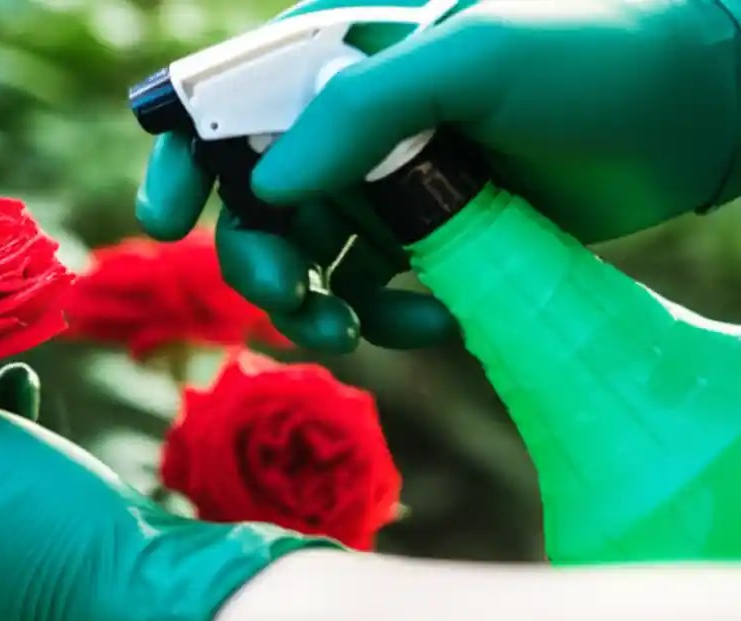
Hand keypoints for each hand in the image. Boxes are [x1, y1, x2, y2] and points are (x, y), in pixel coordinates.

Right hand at [137, 0, 740, 351]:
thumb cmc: (587, 52)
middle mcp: (344, 123)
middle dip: (256, 259)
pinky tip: (430, 317)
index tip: (164, 221)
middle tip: (293, 299)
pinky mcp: (424, 237)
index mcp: (334, 54)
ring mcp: (381, 184)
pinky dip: (380, 319)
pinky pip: (368, 293)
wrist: (690, 111)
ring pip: (303, 260)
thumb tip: (265, 184)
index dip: (178, 161)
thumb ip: (359, 110)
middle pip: (251, 202)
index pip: (223, 103)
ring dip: (309, 307)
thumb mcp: (472, 56)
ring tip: (353, 334)